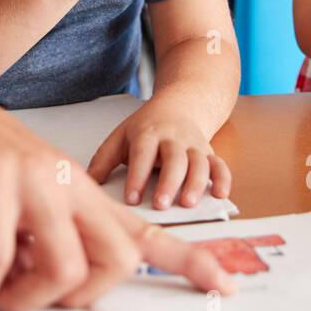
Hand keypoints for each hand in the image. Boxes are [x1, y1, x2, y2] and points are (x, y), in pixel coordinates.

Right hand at [0, 58, 234, 310]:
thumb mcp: (6, 201)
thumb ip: (31, 240)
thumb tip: (34, 283)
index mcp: (74, 187)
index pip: (142, 228)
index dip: (188, 258)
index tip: (222, 282)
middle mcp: (64, 181)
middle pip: (115, 258)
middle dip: (82, 296)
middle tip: (35, 295)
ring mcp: (32, 177)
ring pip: (64, 266)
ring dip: (25, 295)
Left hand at [86, 102, 231, 209]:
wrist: (179, 105)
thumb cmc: (147, 127)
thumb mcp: (121, 136)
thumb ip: (104, 159)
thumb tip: (87, 183)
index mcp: (148, 134)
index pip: (142, 154)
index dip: (137, 176)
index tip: (132, 198)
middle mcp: (173, 139)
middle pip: (174, 158)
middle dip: (168, 182)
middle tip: (161, 204)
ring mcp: (193, 145)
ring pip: (199, 162)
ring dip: (196, 183)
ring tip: (188, 203)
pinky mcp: (210, 152)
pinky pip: (220, 165)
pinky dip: (223, 179)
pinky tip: (220, 194)